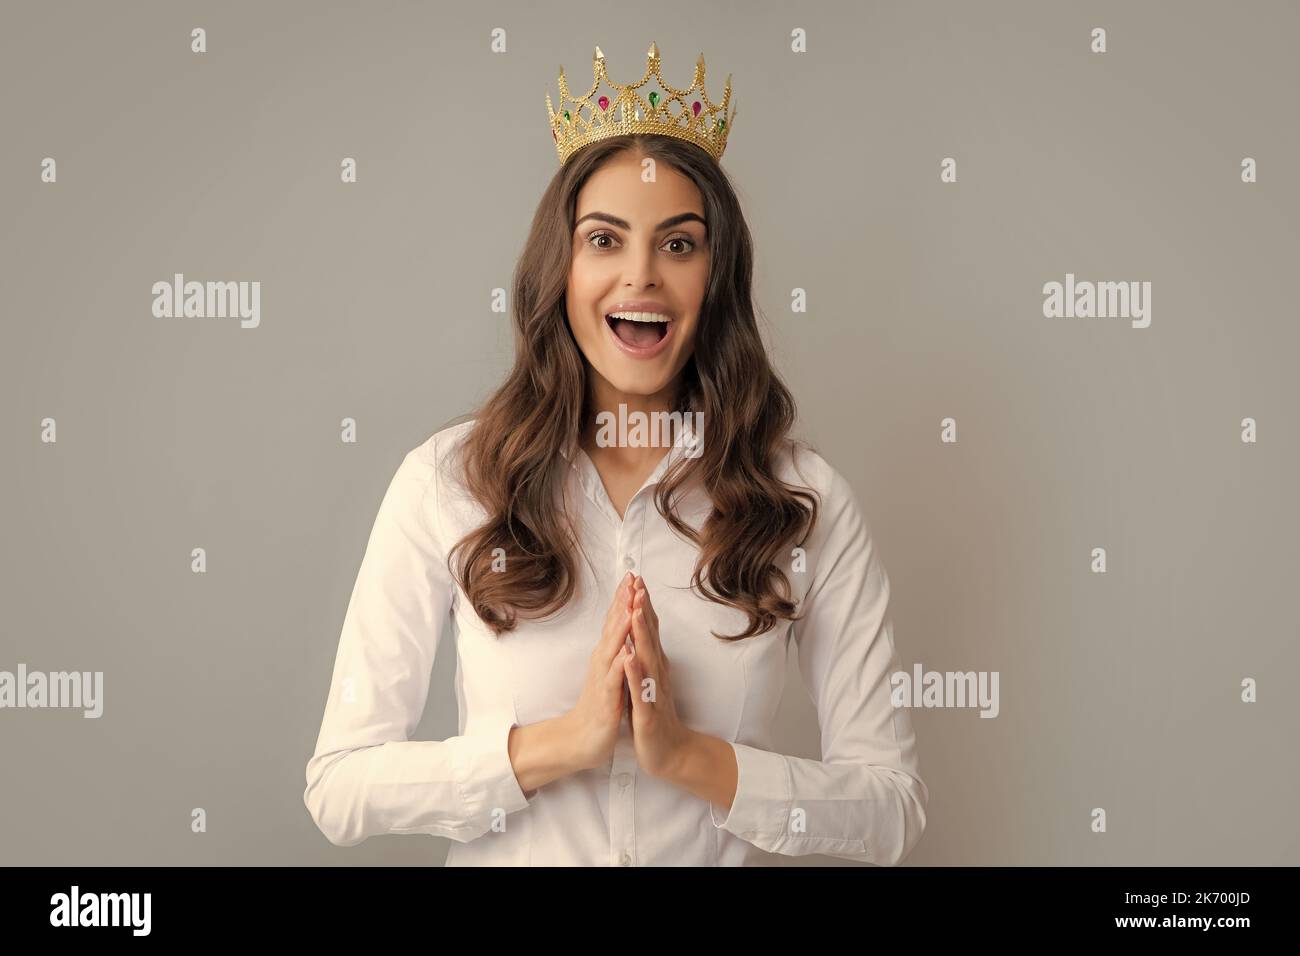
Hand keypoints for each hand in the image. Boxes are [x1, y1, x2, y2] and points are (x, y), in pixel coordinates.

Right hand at [561, 571, 635, 771]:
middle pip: (613, 626)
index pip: (616, 621)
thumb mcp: (609, 671)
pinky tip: (626, 652)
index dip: (624, 598)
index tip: (633, 576)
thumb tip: (621, 625)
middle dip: (623, 602)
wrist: (582, 738)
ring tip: (630, 605)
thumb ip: (614, 648)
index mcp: (607, 654)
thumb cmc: (600, 704)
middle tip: (632, 578)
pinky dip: (620, 665)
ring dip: (621, 626)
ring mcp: (603, 678)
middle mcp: (603, 661)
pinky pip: (613, 679)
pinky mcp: (606, 698)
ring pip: (613, 648)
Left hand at [623, 576, 690, 778]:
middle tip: (638, 582)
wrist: (669, 753)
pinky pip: (640, 690)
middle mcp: (657, 673)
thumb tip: (641, 630)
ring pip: (648, 657)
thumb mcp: (648, 680)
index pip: (648, 629)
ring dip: (642, 633)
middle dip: (643, 608)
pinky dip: (634, 673)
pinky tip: (628, 658)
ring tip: (636, 609)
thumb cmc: (654, 715)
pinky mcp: (648, 712)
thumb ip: (646, 655)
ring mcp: (654, 691)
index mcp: (654, 665)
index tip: (635, 578)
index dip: (642, 604)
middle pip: (650, 635)